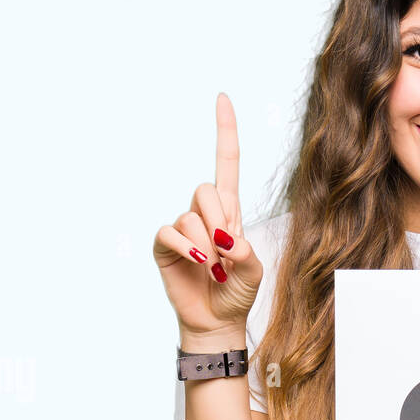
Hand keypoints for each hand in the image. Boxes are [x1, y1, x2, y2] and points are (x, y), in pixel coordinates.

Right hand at [152, 91, 263, 345]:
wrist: (218, 322)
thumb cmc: (237, 294)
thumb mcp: (254, 270)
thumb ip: (247, 252)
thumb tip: (227, 239)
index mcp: (229, 212)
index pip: (226, 163)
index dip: (224, 131)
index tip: (222, 98)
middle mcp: (203, 214)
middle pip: (206, 189)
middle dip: (220, 220)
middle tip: (226, 254)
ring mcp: (182, 229)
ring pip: (191, 217)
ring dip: (207, 246)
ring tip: (214, 270)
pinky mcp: (164, 246)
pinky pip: (170, 232)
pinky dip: (187, 248)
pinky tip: (198, 264)